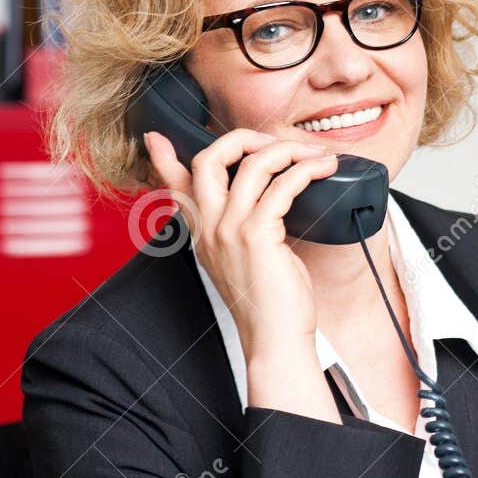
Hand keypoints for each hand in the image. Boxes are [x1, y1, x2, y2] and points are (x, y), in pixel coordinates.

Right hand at [143, 128, 339, 364]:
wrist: (274, 340)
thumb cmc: (270, 304)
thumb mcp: (248, 261)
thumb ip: (247, 230)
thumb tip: (268, 204)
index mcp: (203, 234)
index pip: (175, 187)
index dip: (164, 158)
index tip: (155, 137)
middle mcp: (210, 228)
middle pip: (210, 159)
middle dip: (243, 138)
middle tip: (276, 141)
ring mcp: (229, 230)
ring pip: (252, 165)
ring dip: (288, 151)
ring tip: (315, 155)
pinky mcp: (256, 236)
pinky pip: (281, 186)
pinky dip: (305, 171)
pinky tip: (322, 170)